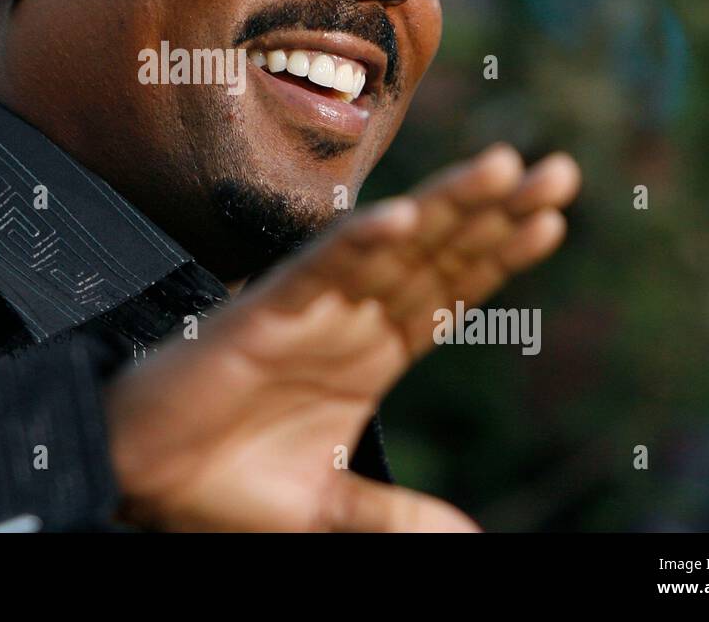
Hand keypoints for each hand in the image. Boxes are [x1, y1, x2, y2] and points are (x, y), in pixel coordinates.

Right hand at [103, 143, 580, 530]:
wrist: (147, 479)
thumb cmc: (228, 486)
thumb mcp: (333, 508)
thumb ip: (397, 515)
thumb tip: (470, 540)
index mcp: (372, 354)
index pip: (451, 292)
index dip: (501, 256)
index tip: (554, 221)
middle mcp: (350, 321)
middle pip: (437, 254)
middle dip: (497, 213)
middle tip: (561, 172)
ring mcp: (311, 310)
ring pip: (389, 245)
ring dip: (445, 206)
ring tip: (503, 168)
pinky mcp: (264, 314)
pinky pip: (317, 269)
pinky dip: (358, 243)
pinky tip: (402, 218)